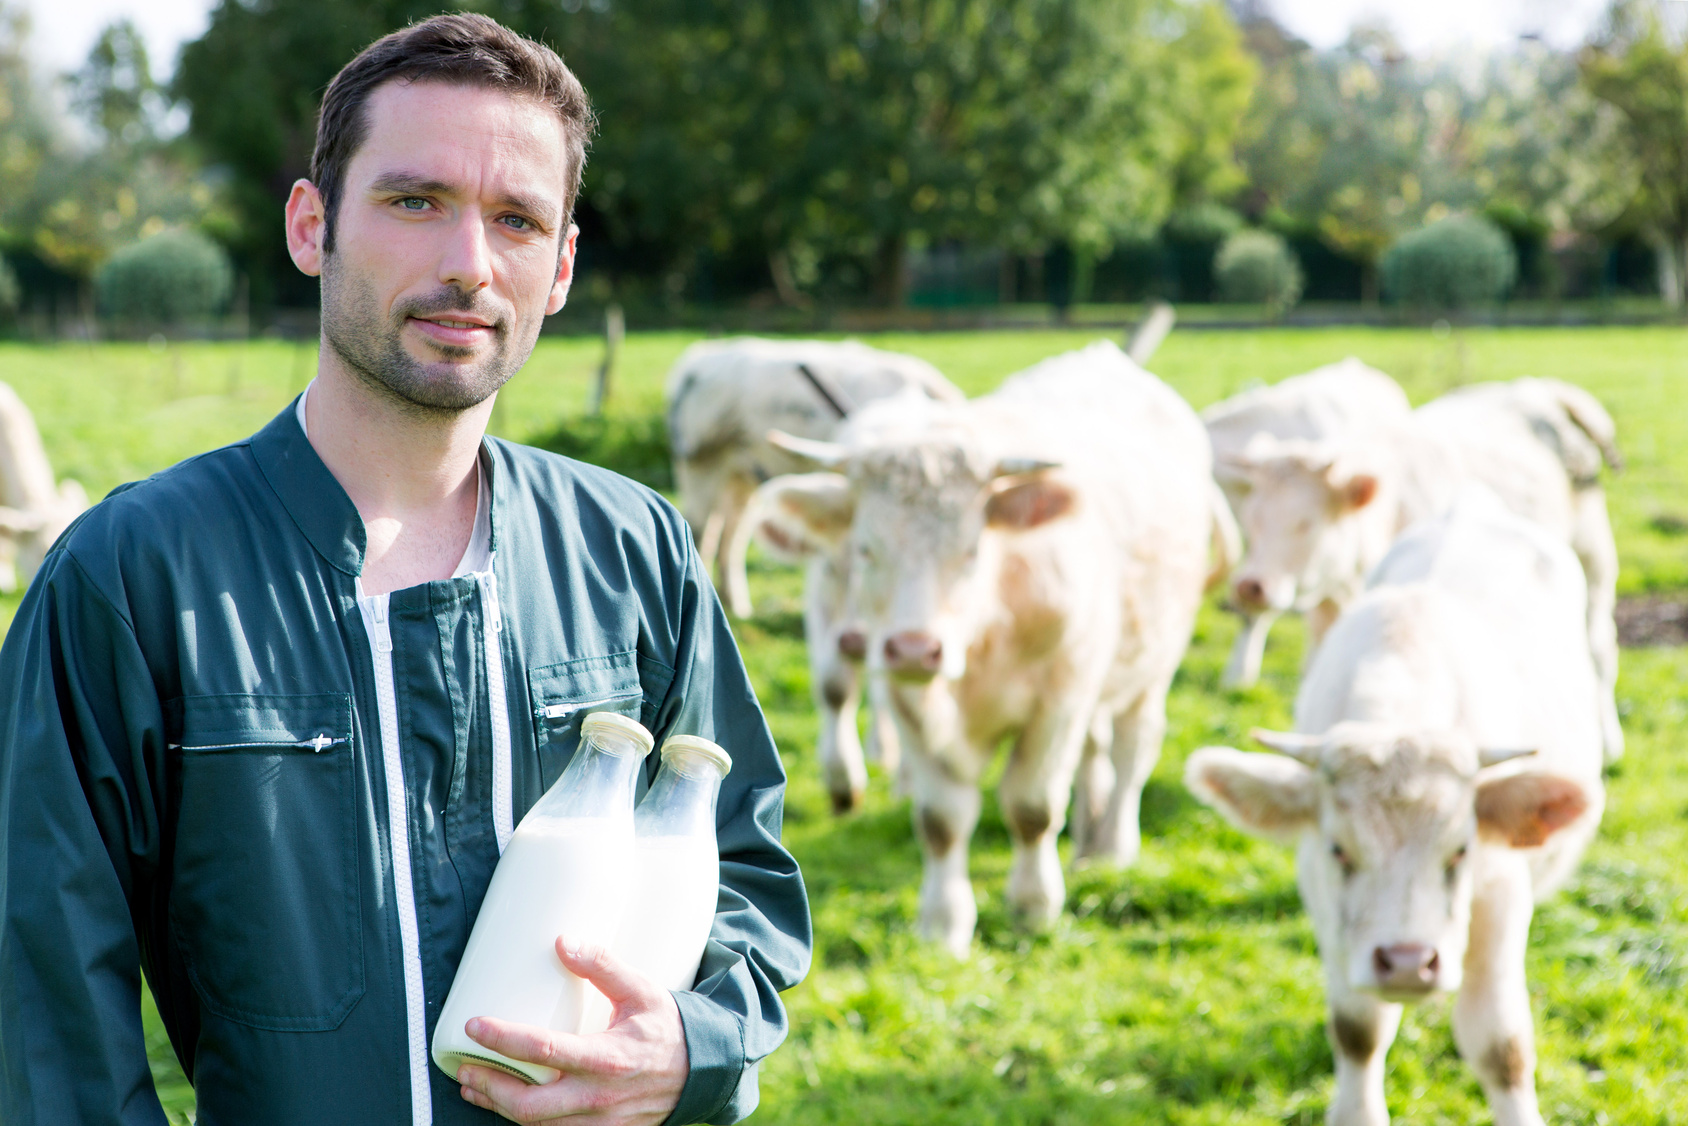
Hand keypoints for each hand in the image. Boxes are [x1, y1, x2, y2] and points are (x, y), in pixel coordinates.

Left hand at [457, 937, 689, 1124]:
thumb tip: (563, 941)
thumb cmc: (668, 1029)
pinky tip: (507, 1104)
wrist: (703, 1073)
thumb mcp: (642, 990)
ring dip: (499, 1107)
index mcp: (607, 1058)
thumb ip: (602, 965)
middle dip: (489, 1087)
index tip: (473, 1025)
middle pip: (528, 1106)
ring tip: (474, 1085)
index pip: (543, 1051)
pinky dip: (525, 1121)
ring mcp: (599, 1122)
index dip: (503, 1040)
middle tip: (463, 1067)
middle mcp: (598, 1096)